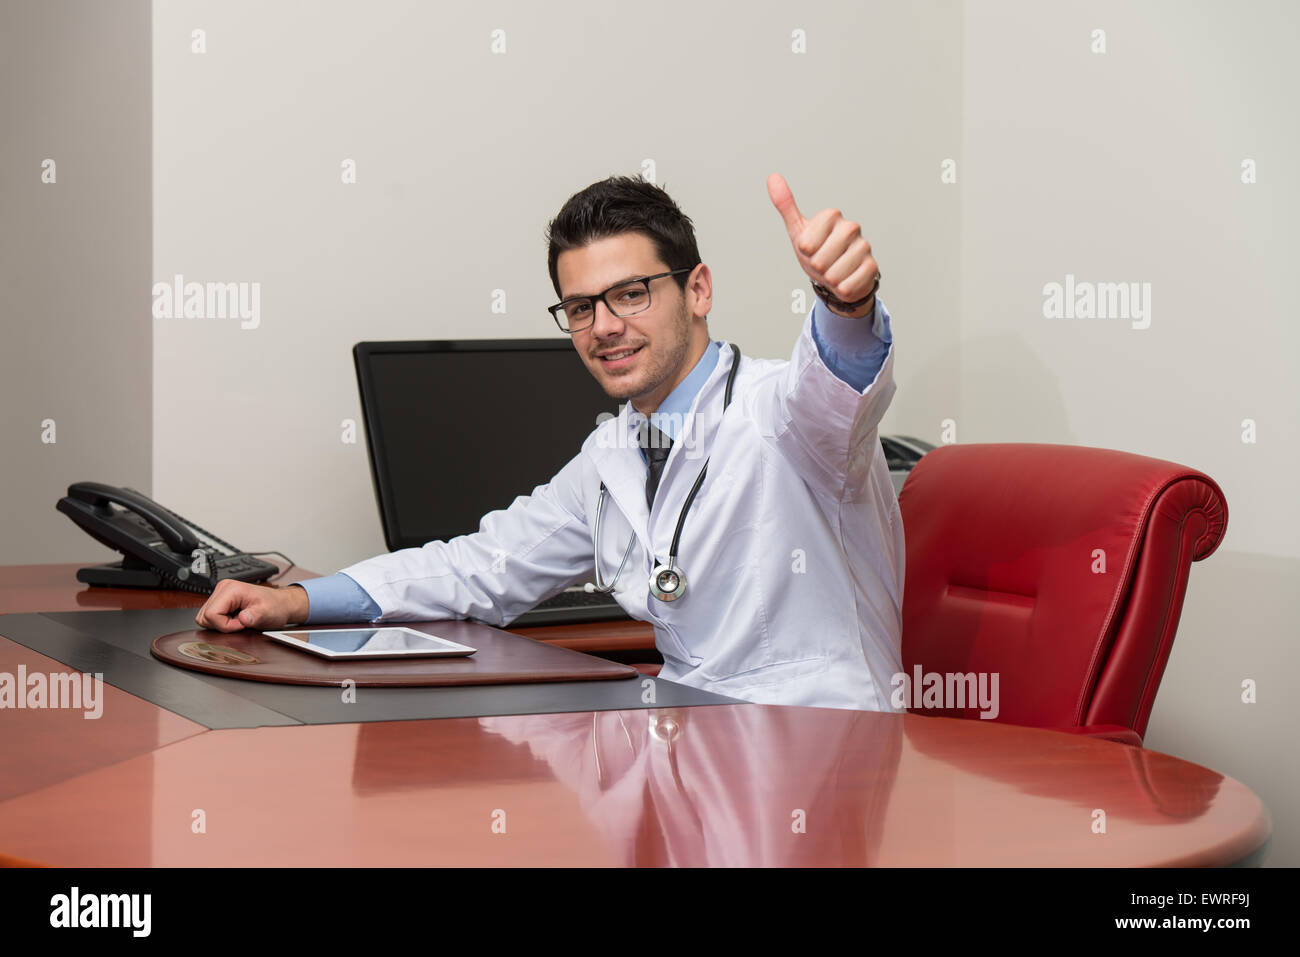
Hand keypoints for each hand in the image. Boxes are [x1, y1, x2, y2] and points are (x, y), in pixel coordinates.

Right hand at [195, 580, 307, 631]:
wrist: (280, 604)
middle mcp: (222, 588)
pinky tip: (235, 618)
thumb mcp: (267, 613)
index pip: (211, 614)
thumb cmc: (275, 606)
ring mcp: (220, 594)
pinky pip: (210, 617)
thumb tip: (243, 618)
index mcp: (230, 589)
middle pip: (205, 617)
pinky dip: (221, 622)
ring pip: (205, 618)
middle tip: (241, 622)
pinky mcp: (220, 601)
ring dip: (221, 624)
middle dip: (222, 625)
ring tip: (239, 620)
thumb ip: (255, 616)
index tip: (241, 623)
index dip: (225, 625)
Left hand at [767, 173, 878, 317]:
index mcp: (832, 216)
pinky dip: (841, 289)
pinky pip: (847, 285)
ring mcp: (864, 247)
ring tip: (833, 271)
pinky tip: (845, 280)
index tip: (810, 248)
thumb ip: (786, 205)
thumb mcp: (798, 230)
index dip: (805, 251)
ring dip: (829, 279)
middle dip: (816, 267)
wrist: (837, 275)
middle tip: (822, 262)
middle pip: (820, 260)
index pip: (806, 242)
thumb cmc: (817, 251)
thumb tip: (772, 177)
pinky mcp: (872, 267)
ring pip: (833, 274)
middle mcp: (851, 228)